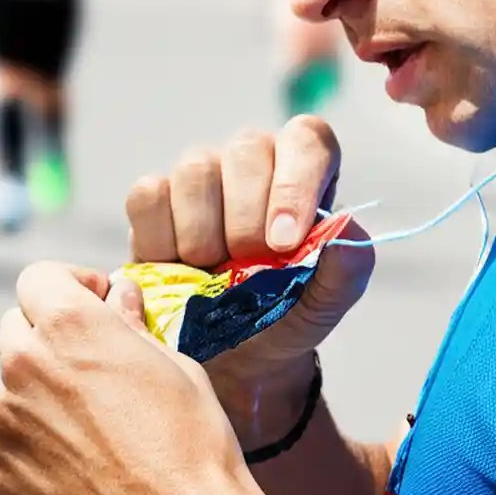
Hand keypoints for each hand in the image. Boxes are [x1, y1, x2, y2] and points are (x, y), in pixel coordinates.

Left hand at [0, 262, 296, 494]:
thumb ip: (130, 325)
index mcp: (69, 325)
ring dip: (38, 395)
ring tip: (91, 431)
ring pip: (9, 389)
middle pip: (17, 329)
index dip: (68, 285)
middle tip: (92, 369)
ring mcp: (2, 419)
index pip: (38, 278)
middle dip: (49, 338)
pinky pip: (5, 440)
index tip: (91, 302)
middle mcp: (23, 364)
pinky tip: (77, 467)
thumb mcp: (174, 366)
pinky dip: (31, 445)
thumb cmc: (191, 446)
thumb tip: (117, 297)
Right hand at [125, 116, 374, 435]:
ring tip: (209, 273)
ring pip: (196, 170)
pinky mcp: (154, 199)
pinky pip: (149, 195)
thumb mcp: (326, 303)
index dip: (294, 185)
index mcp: (305, 171)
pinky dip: (159, 238)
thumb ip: (347, 269)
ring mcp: (201, 176)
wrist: (231, 354)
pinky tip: (174, 267)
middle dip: (246, 219)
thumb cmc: (283, 315)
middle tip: (245, 267)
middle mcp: (253, 162)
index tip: (283, 243)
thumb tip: (344, 234)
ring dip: (202, 233)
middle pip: (247, 150)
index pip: (306, 140)